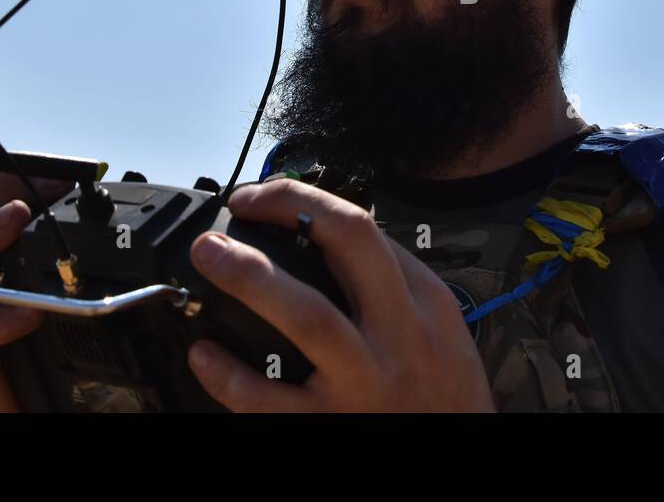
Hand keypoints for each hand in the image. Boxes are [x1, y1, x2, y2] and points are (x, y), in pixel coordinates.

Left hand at [186, 176, 494, 411]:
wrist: (459, 465)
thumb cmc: (446, 399)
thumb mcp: (442, 331)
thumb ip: (396, 289)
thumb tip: (330, 242)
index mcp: (425, 303)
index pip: (368, 230)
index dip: (307, 201)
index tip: (269, 198)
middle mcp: (399, 335)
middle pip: (348, 246)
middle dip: (289, 210)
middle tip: (241, 205)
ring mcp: (364, 382)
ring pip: (308, 315)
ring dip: (251, 278)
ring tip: (209, 254)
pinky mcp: (329, 427)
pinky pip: (269, 400)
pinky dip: (230, 375)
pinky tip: (204, 354)